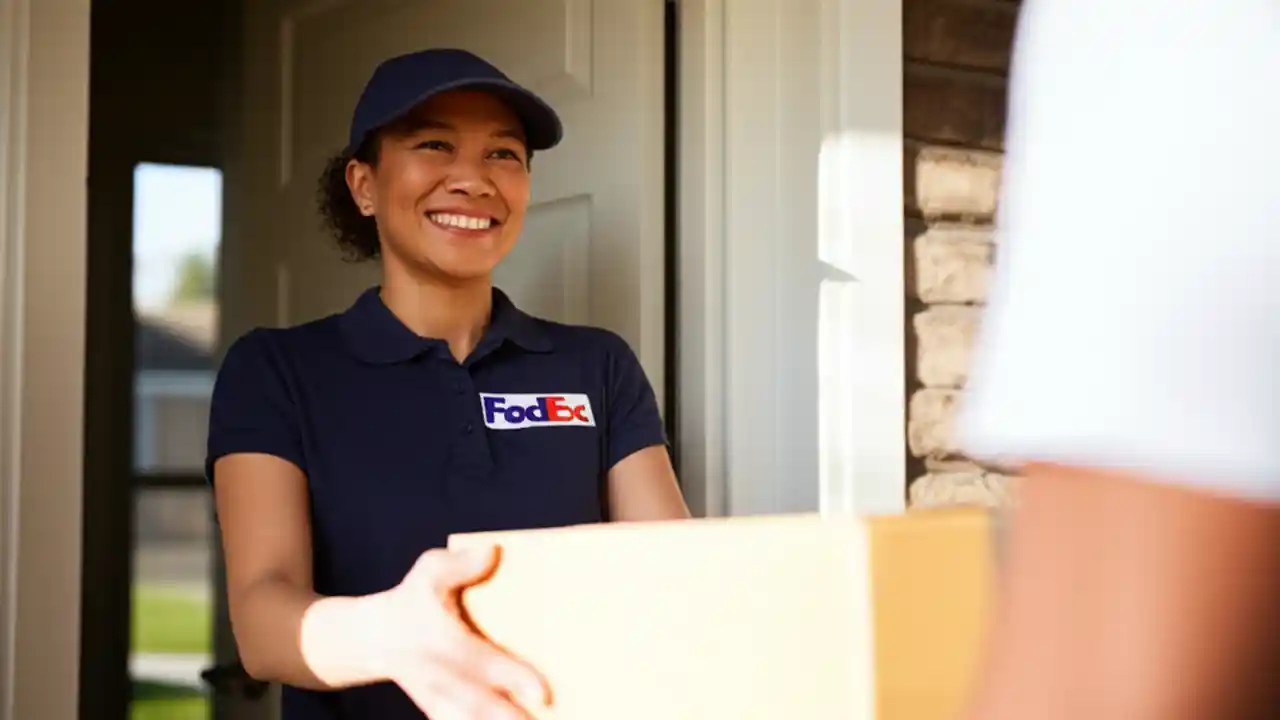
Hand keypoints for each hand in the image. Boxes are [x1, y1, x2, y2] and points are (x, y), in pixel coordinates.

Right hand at [370, 545, 549, 719]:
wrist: (376, 638)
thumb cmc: (412, 600)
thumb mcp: (430, 572)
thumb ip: (460, 564)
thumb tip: (492, 551)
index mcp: (444, 645)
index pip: (483, 665)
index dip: (514, 679)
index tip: (544, 694)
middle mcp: (442, 679)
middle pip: (481, 708)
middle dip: (512, 719)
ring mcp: (440, 702)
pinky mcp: (442, 714)